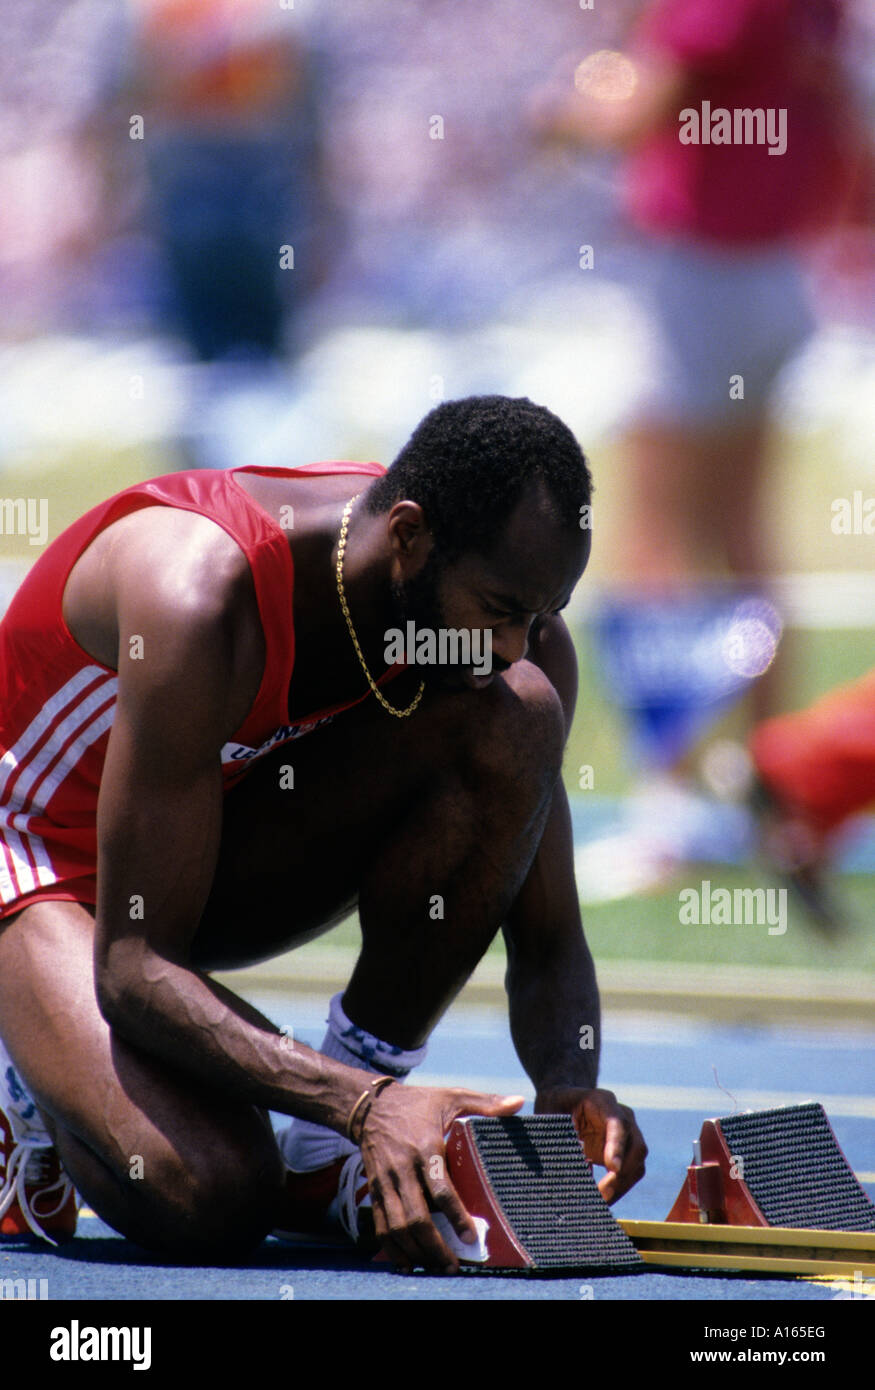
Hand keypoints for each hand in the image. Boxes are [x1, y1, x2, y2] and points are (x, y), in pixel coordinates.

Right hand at [357, 1084, 523, 1273]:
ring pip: (396, 1226)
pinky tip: (407, 1262)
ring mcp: (386, 1182)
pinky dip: (393, 1248)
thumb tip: (519, 1102)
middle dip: (434, 1246)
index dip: (456, 1216)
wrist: (371, 1106)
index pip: (440, 1189)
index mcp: (425, 1147)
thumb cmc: (418, 1103)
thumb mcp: (451, 1096)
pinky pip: (381, 1225)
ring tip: (435, 1267)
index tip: (471, 1236)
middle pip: (416, 1217)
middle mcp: (403, 1168)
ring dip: (415, 1251)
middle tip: (452, 1266)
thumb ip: (485, 1103)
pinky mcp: (375, 1190)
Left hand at [536, 1086, 646, 1202]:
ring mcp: (626, 1134)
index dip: (617, 1146)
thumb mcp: (551, 1114)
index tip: (612, 1168)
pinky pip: (630, 1172)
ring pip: (637, 1163)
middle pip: (636, 1146)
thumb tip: (575, 1161)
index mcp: (602, 1101)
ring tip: (600, 1202)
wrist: (562, 1102)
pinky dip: (619, 1188)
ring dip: (621, 1186)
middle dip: (622, 1174)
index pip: (618, 1124)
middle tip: (602, 1194)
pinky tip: (602, 1198)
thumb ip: (561, 1134)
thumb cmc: (555, 1106)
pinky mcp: (624, 1152)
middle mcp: (621, 1116)